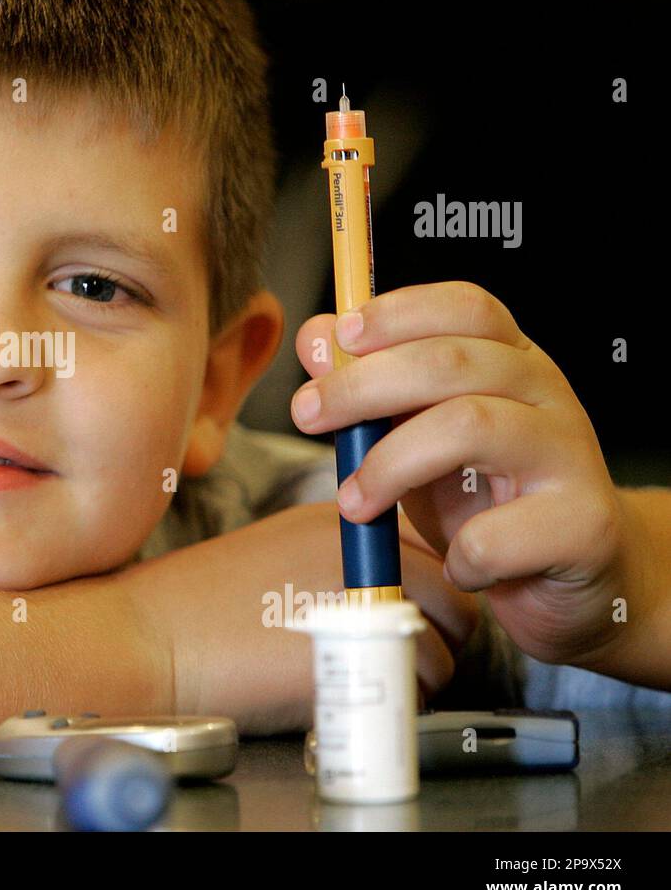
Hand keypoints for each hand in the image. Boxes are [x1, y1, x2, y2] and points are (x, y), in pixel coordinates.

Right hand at [114, 500, 479, 731]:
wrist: (146, 640)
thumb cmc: (194, 608)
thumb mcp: (269, 555)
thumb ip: (331, 561)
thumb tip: (385, 592)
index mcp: (335, 518)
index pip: (426, 543)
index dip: (427, 585)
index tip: (405, 614)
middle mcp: (358, 547)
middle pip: (449, 591)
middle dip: (437, 631)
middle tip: (395, 656)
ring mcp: (361, 594)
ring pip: (444, 641)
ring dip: (420, 669)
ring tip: (367, 680)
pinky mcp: (355, 648)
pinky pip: (417, 680)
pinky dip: (400, 699)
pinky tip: (352, 698)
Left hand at [291, 281, 628, 666]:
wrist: (573, 581)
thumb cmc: (487, 501)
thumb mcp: (417, 435)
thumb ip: (368, 387)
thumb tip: (317, 338)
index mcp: (511, 361)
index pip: (466, 308)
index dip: (400, 311)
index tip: (342, 333)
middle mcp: (547, 394)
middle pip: (451, 361)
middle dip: (362, 384)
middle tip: (306, 414)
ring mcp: (570, 455)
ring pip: (470, 426)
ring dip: (390, 465)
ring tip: (354, 504)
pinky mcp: (582, 525)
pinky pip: (497, 534)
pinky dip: (458, 554)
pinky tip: (456, 565)